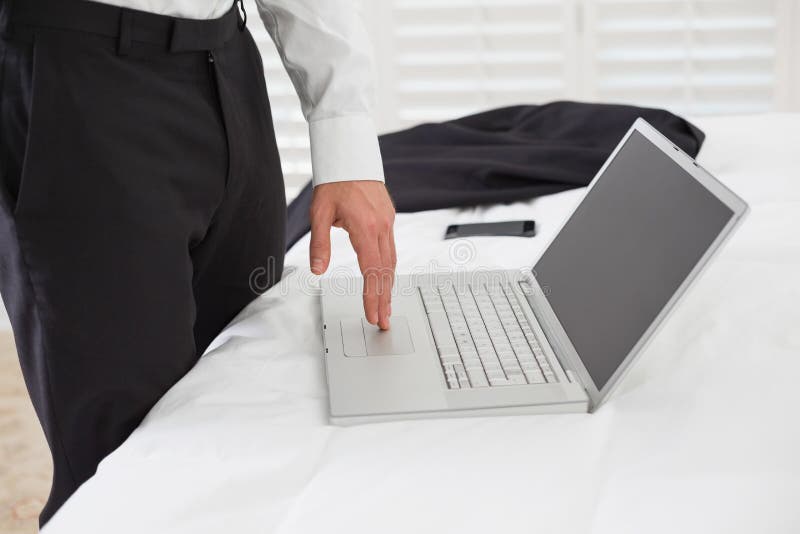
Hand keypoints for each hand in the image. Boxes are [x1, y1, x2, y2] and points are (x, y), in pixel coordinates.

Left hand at [309, 180, 395, 329]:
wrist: (350, 159)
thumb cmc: (334, 183)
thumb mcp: (319, 213)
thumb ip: (320, 243)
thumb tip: (317, 270)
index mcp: (364, 227)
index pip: (371, 269)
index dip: (372, 295)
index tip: (373, 314)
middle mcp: (381, 226)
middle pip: (386, 271)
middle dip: (384, 299)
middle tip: (383, 321)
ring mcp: (388, 222)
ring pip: (392, 261)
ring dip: (389, 287)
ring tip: (386, 307)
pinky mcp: (389, 219)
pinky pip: (392, 249)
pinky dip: (389, 269)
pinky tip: (386, 281)